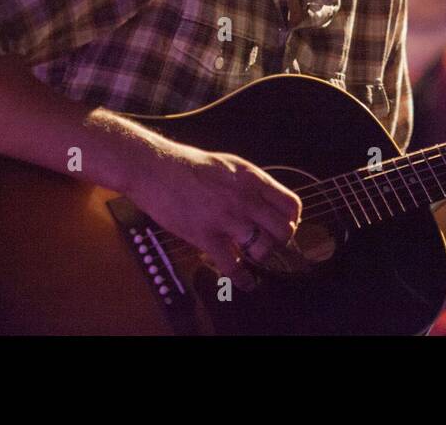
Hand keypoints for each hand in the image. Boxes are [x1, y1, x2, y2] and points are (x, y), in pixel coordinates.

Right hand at [132, 138, 302, 291]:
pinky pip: (233, 266)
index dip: (291, 221)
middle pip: (283, 230)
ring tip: (254, 258)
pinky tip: (244, 281)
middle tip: (270, 245)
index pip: (290, 205)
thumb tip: (263, 201)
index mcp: (252, 178)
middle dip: (280, 242)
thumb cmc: (187, 165)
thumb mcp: (228, 165)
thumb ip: (248, 184)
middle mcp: (244, 198)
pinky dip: (242, 279)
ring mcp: (226, 218)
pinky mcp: (205, 236)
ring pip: (263, 249)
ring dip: (261, 258)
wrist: (154, 167)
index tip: (284, 227)